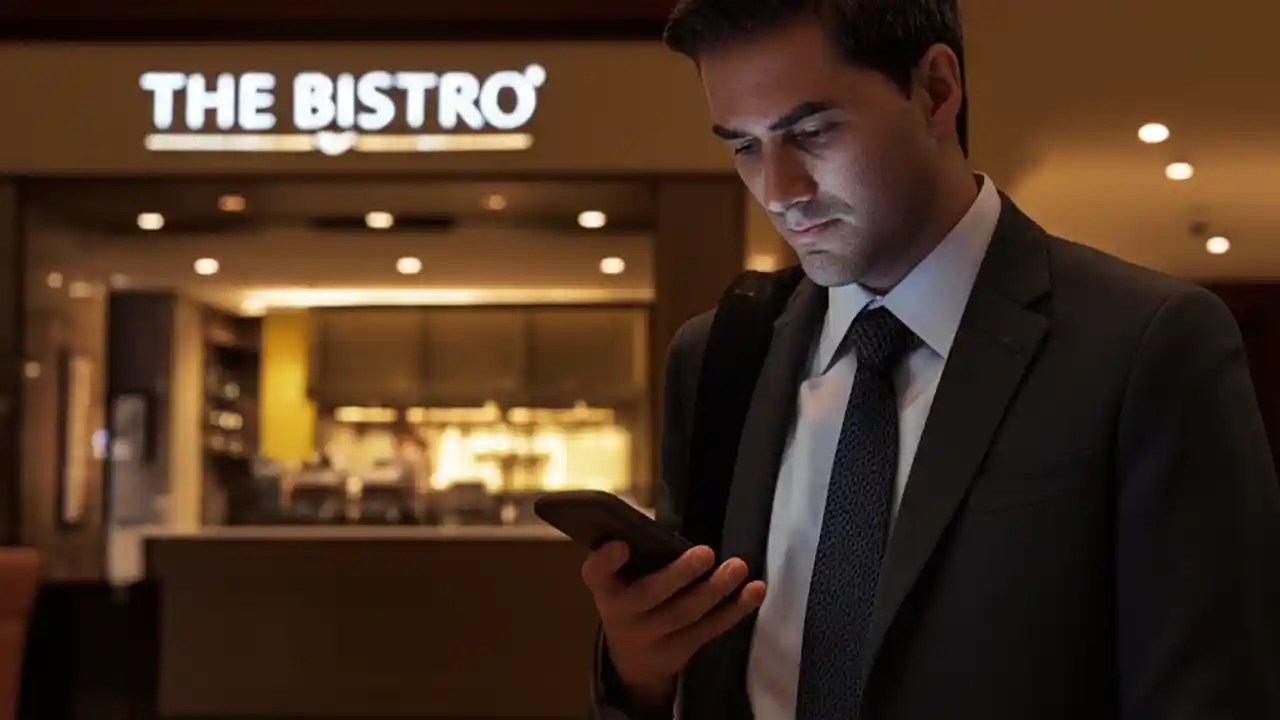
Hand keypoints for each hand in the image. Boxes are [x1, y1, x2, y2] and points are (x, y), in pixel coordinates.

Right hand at [581, 541, 766, 710]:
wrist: (631, 658)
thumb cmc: (630, 596)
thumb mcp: (620, 578)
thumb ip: (637, 553)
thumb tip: (665, 523)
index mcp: (605, 588)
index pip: (596, 574)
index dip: (605, 561)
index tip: (621, 545)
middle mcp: (622, 615)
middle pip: (650, 596)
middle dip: (678, 574)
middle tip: (705, 552)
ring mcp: (651, 637)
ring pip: (685, 614)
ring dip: (715, 590)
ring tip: (738, 567)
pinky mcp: (679, 651)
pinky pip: (709, 630)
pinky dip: (735, 610)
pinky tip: (755, 590)